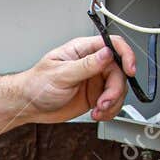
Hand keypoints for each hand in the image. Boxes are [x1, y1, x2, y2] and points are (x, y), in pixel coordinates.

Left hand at [22, 34, 137, 123]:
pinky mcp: (94, 95)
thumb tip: (107, 54)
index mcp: (83, 50)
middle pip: (119, 71)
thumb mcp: (61, 74)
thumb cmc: (36, 84)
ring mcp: (94, 80)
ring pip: (118, 88)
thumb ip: (85, 65)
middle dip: (115, 89)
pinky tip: (97, 114)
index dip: (126, 55)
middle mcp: (92, 63)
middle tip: (104, 102)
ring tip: (98, 111)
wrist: (28, 105)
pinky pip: (112, 102)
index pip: (113, 45)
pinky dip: (109, 111)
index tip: (130, 70)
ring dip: (112, 103)